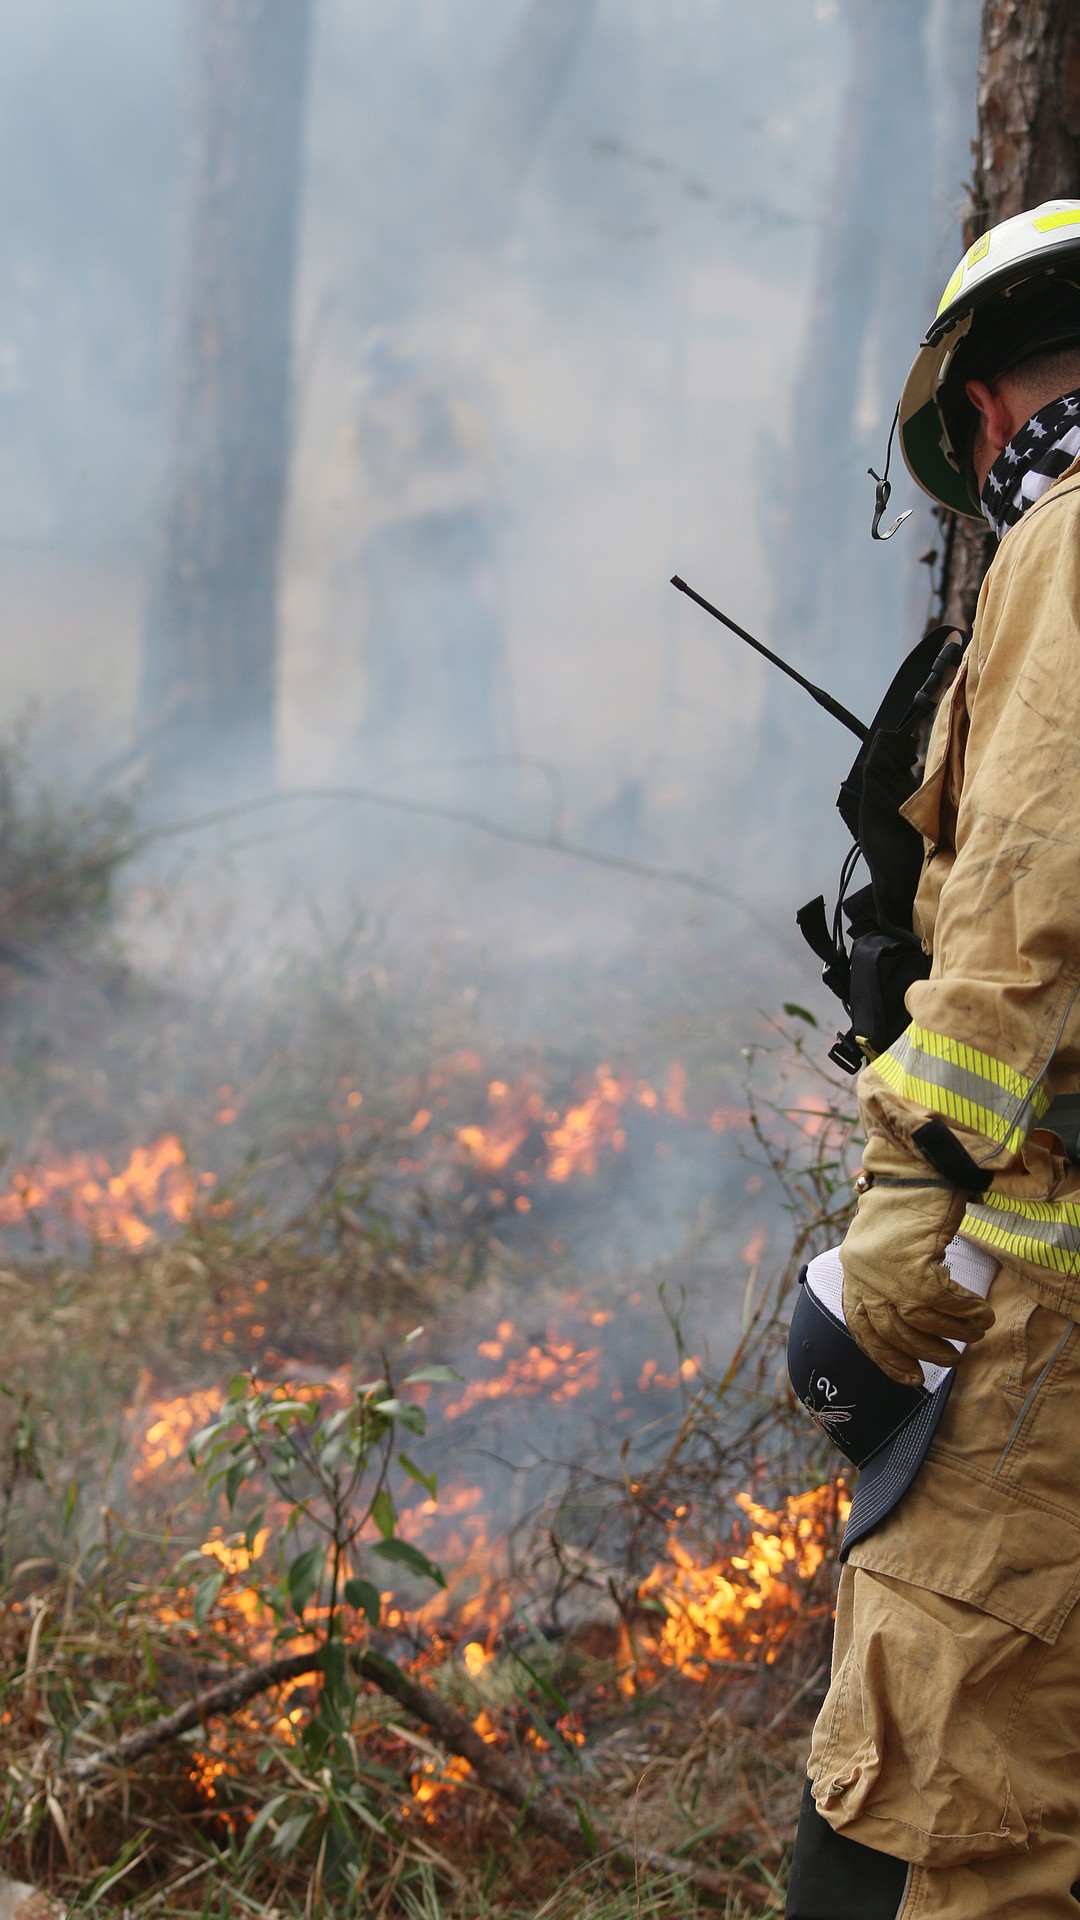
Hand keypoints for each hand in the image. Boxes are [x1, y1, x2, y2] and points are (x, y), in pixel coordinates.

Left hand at [840, 1139, 994, 1387]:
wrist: (914, 1163)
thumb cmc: (905, 1203)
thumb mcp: (880, 1244)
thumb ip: (884, 1277)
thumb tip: (909, 1322)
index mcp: (851, 1269)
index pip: (861, 1326)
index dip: (884, 1358)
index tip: (909, 1378)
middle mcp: (861, 1272)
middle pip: (893, 1331)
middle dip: (924, 1351)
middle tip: (950, 1358)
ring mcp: (886, 1269)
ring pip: (921, 1320)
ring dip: (953, 1333)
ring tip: (973, 1334)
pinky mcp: (914, 1261)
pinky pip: (945, 1301)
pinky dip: (966, 1312)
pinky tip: (981, 1313)